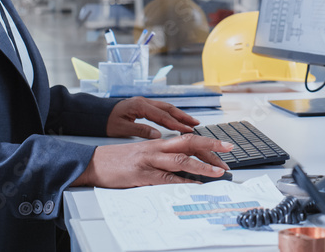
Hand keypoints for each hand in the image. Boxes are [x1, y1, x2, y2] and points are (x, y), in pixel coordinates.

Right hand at [71, 134, 232, 187]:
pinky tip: (194, 185)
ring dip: (202, 165)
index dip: (208, 141)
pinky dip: (182, 181)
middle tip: (229, 151)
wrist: (94, 162)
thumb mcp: (144, 153)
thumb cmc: (119, 160)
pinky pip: (166, 178)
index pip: (188, 138)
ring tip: (218, 171)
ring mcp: (150, 161)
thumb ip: (163, 155)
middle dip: (212, 146)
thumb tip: (186, 162)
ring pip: (181, 159)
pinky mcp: (142, 175)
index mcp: (158, 142)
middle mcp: (157, 148)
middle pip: (189, 143)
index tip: (225, 146)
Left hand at [107, 96, 199, 138]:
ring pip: (165, 107)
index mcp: (139, 106)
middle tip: (195, 124)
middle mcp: (143, 101)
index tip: (187, 130)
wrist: (95, 113)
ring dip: (178, 114)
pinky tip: (176, 120)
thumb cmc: (106, 121)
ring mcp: (144, 102)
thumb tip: (157, 135)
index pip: (162, 116)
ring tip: (190, 122)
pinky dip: (170, 114)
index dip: (176, 123)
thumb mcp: (121, 128)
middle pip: (168, 108)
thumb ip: (141, 130)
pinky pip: (160, 109)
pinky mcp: (143, 105)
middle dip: (183, 116)